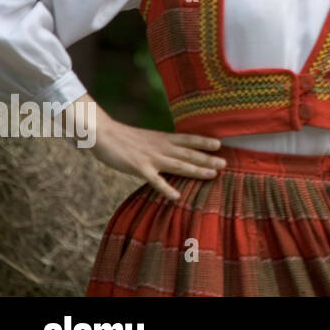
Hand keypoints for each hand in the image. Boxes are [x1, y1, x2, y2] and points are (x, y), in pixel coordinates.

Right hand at [85, 97, 224, 201]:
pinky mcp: (139, 168)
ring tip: (212, 175)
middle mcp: (161, 147)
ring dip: (196, 170)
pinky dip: (166, 188)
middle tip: (225, 164)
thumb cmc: (124, 137)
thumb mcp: (147, 138)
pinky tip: (177, 196)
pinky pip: (155, 180)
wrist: (103, 134)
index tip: (220, 144)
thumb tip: (173, 150)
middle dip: (207, 158)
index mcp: (163, 138)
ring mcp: (151, 158)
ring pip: (178, 165)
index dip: (203, 141)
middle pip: (188, 153)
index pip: (188, 139)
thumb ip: (160, 144)